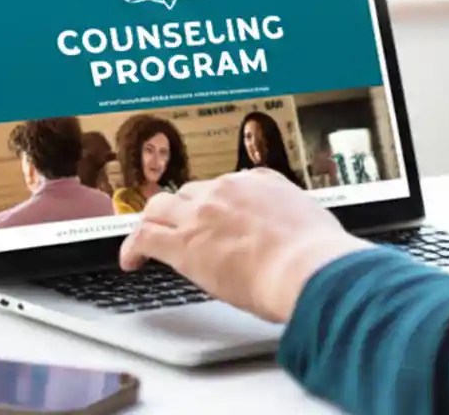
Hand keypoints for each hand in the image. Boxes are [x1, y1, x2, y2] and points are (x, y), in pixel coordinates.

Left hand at [119, 168, 371, 322]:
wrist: (307, 267)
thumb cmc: (316, 257)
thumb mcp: (313, 224)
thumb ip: (296, 225)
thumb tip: (301, 240)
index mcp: (261, 182)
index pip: (229, 185)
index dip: (217, 203)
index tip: (215, 217)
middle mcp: (228, 189)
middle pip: (192, 193)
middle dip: (185, 210)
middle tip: (180, 227)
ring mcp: (202, 213)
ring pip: (161, 207)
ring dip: (154, 222)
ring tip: (146, 239)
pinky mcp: (183, 242)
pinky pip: (144, 237)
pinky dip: (133, 248)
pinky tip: (132, 261)